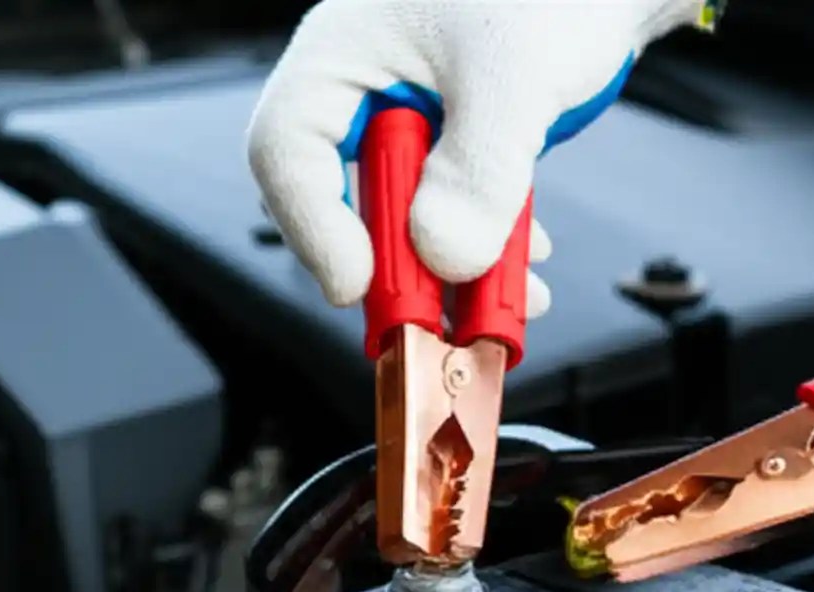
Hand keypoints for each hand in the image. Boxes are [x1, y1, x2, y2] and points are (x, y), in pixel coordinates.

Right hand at [247, 0, 708, 313]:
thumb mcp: (515, 76)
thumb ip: (480, 168)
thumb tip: (445, 258)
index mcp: (346, 51)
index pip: (288, 150)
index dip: (314, 229)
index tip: (359, 288)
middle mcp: (368, 89)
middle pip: (348, 199)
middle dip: (400, 266)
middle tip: (439, 319)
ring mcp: (414, 119)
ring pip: (408, 216)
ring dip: (453, 270)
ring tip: (506, 298)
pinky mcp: (457, 141)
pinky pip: (454, 208)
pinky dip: (486, 245)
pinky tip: (525, 261)